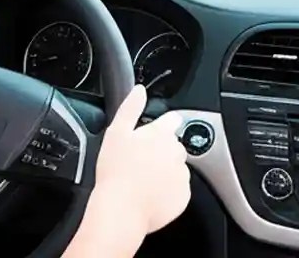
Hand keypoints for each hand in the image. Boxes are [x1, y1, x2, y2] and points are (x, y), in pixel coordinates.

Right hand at [90, 85, 191, 235]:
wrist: (122, 209)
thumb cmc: (116, 171)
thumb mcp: (116, 132)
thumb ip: (130, 108)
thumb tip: (139, 90)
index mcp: (162, 133)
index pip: (172, 120)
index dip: (161, 126)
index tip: (151, 135)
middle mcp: (177, 151)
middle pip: (173, 145)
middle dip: (161, 150)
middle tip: (139, 161)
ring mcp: (182, 175)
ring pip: (175, 167)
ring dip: (165, 170)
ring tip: (142, 179)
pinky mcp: (183, 196)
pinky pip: (177, 190)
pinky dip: (168, 191)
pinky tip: (150, 194)